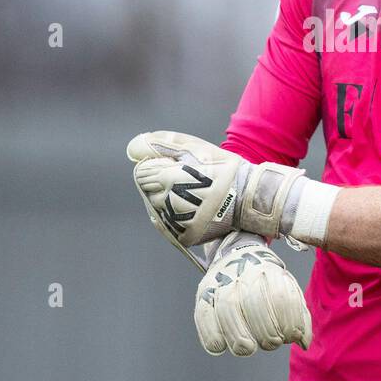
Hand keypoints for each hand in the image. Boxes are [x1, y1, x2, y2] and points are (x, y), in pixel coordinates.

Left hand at [127, 131, 306, 262]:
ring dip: (168, 199)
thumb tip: (131, 150)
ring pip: (157, 207)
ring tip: (194, 194)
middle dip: (161, 183)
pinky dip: (176, 215)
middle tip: (189, 180)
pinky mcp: (184, 235)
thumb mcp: (194, 148)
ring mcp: (176, 222)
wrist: (249, 198)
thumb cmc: (222, 168)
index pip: (142, 173)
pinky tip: (193, 207)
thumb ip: (160, 145)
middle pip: (148, 190)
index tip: (179, 166)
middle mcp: (169, 203)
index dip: (157, 166)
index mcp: (169, 179)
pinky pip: (167, 224)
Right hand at [194, 232, 311, 356]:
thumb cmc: (268, 285)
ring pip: (228, 308)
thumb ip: (299, 316)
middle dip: (266, 331)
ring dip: (239, 335)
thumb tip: (303, 343)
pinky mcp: (203, 295)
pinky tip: (221, 346)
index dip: (288, 322)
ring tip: (249, 348)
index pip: (280, 297)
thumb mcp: (287, 291)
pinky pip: (203, 315)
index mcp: (269, 271)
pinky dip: (211, 334)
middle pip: (254, 303)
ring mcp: (221, 283)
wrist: (238, 259)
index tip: (290, 336)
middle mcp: (244, 274)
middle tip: (272, 342)